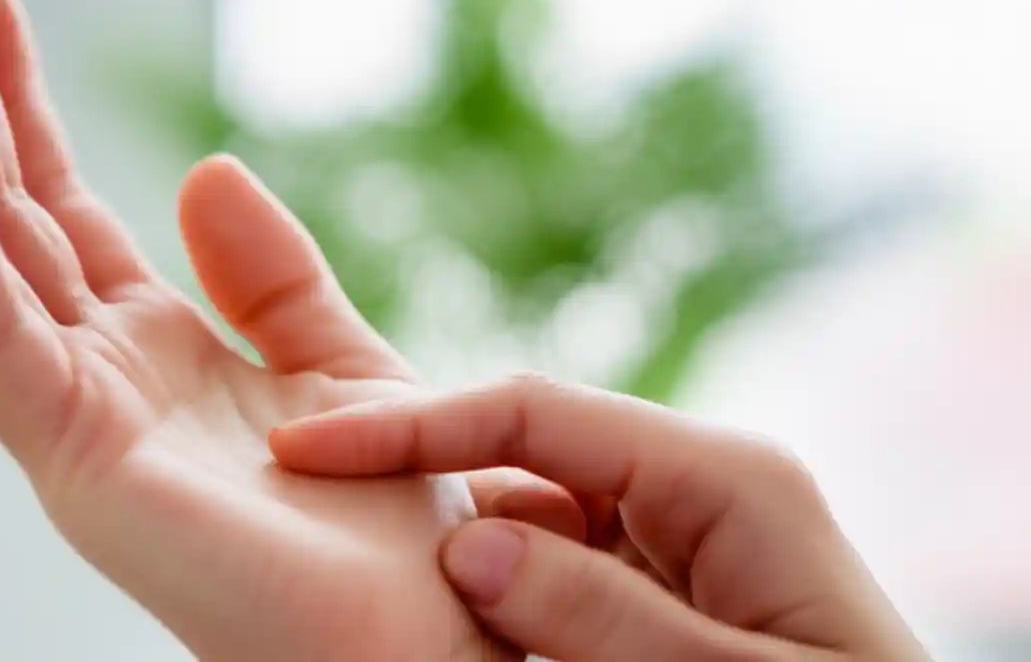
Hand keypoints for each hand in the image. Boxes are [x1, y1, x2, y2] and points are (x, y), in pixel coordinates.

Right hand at [0, 0, 576, 659]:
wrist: (427, 626)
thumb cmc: (390, 515)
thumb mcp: (337, 358)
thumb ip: (271, 274)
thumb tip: (202, 170)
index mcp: (153, 350)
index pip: (60, 209)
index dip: (24, 107)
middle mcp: (95, 376)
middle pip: (5, 214)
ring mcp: (73, 418)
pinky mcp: (73, 458)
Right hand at [271, 375, 931, 660]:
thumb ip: (605, 620)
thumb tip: (471, 549)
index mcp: (724, 476)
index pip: (535, 411)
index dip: (412, 427)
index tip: (306, 446)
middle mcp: (694, 483)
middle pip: (524, 455)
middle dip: (422, 481)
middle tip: (311, 490)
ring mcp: (678, 531)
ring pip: (532, 515)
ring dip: (457, 548)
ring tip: (372, 569)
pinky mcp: (664, 582)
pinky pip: (557, 568)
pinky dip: (498, 593)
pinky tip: (452, 617)